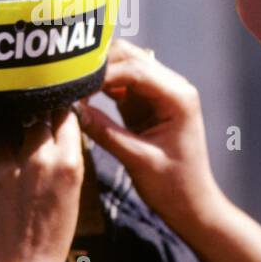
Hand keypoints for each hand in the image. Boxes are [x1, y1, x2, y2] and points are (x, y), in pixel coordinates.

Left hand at [0, 107, 83, 261]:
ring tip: (4, 151)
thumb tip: (56, 128)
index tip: (50, 114)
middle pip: (34, 112)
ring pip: (4, 123)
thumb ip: (65, 160)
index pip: (65, 113)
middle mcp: (38, 160)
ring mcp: (5, 166)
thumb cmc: (47, 244)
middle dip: (30, 118)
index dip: (56, 110)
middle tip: (24, 133)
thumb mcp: (72, 197)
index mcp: (69, 165)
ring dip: (4, 131)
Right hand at [76, 39, 226, 231]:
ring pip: (122, 65)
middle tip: (69, 83)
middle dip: (97, 66)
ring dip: (97, 74)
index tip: (73, 84)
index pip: (135, 69)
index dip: (101, 72)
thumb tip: (72, 110)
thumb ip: (106, 133)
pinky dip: (100, 86)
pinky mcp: (146, 103)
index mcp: (178, 97)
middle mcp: (172, 86)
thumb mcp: (138, 161)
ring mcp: (158, 92)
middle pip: (129, 57)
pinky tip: (83, 98)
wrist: (192, 204)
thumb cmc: (174, 186)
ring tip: (72, 89)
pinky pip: (120, 83)